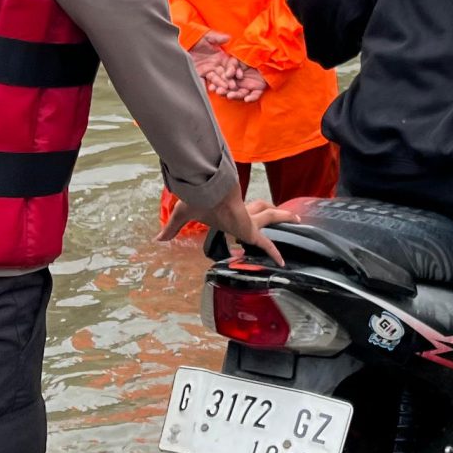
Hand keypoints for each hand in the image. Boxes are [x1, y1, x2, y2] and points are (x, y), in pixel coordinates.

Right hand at [161, 184, 286, 265]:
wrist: (210, 190)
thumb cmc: (199, 198)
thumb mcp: (183, 215)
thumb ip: (171, 228)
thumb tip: (156, 239)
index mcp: (228, 212)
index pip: (239, 214)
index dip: (243, 218)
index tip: (243, 225)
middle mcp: (241, 214)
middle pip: (261, 209)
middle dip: (270, 210)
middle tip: (277, 213)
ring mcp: (248, 220)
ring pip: (271, 216)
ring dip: (284, 216)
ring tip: (296, 218)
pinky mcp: (251, 229)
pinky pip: (266, 243)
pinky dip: (274, 252)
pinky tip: (282, 262)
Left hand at [188, 40, 264, 102]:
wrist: (181, 42)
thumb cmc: (195, 37)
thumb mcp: (206, 36)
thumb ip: (216, 38)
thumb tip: (228, 38)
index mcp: (221, 56)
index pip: (230, 64)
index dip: (234, 68)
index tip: (238, 74)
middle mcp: (216, 65)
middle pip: (225, 74)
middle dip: (229, 80)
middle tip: (233, 86)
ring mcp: (208, 71)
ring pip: (216, 79)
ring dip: (220, 84)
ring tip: (222, 89)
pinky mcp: (199, 75)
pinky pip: (203, 82)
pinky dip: (205, 86)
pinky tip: (208, 90)